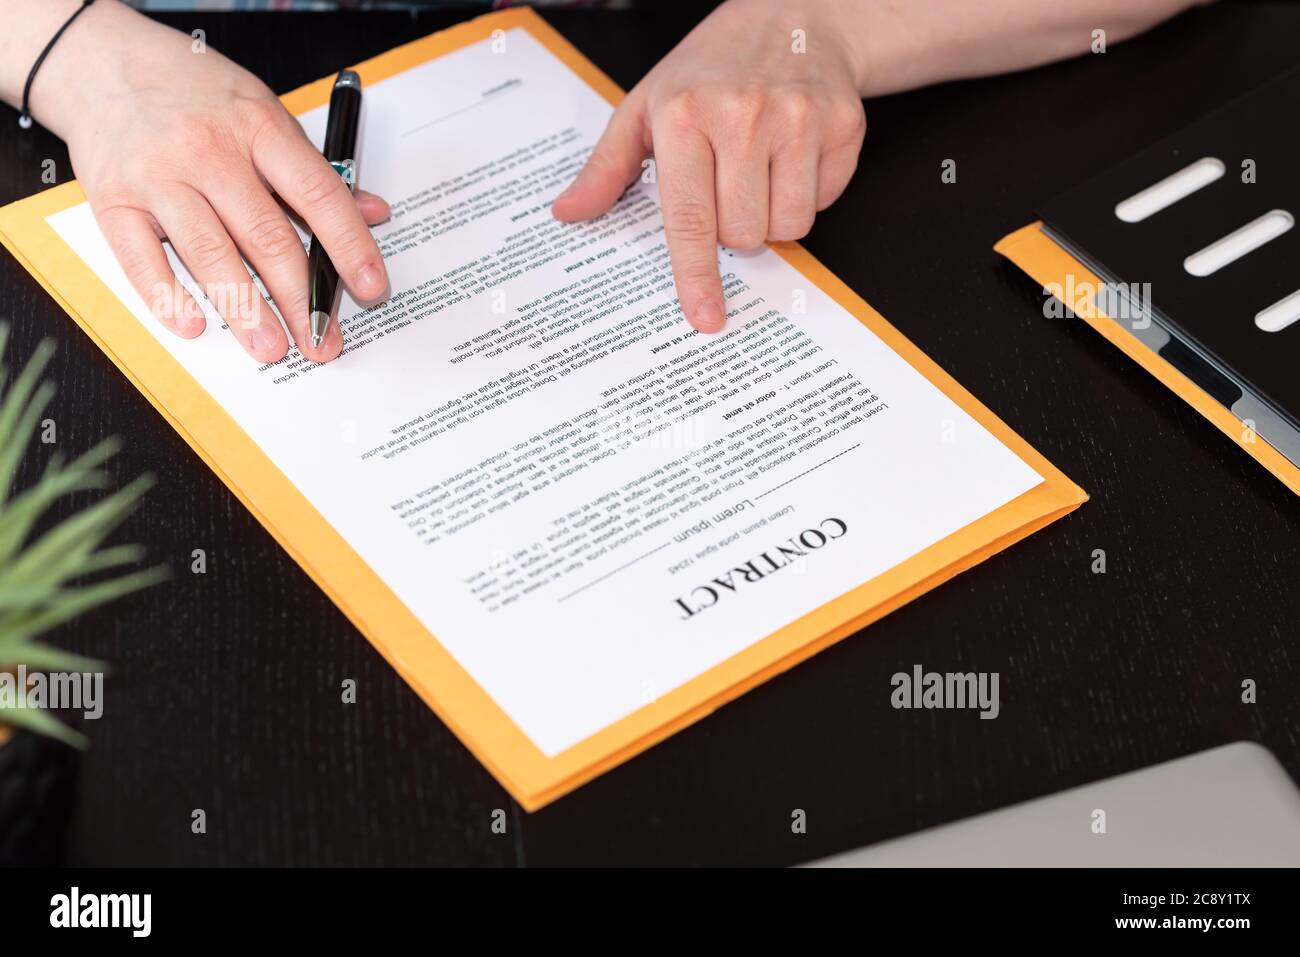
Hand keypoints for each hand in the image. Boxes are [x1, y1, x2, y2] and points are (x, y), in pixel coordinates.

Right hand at [42, 3, 388, 362]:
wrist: (102, 62)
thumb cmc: (195, 93)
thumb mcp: (264, 113)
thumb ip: (314, 169)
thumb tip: (372, 213)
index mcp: (258, 128)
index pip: (317, 195)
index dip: (349, 245)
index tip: (371, 287)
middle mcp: (209, 152)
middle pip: (266, 237)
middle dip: (299, 298)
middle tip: (322, 341)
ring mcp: (158, 177)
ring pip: (210, 254)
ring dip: (245, 310)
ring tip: (272, 347)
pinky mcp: (113, 200)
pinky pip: (141, 259)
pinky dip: (168, 296)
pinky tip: (196, 324)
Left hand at [552, 0, 866, 332]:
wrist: (793, 17)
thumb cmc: (710, 71)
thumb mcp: (647, 107)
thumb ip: (608, 167)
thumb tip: (570, 213)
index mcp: (685, 115)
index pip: (689, 218)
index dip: (696, 275)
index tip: (704, 316)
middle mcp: (743, 116)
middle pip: (742, 234)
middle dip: (733, 228)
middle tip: (728, 186)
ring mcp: (798, 119)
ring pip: (788, 227)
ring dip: (772, 215)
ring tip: (760, 171)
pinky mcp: (842, 124)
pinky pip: (822, 202)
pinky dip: (807, 192)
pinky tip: (794, 154)